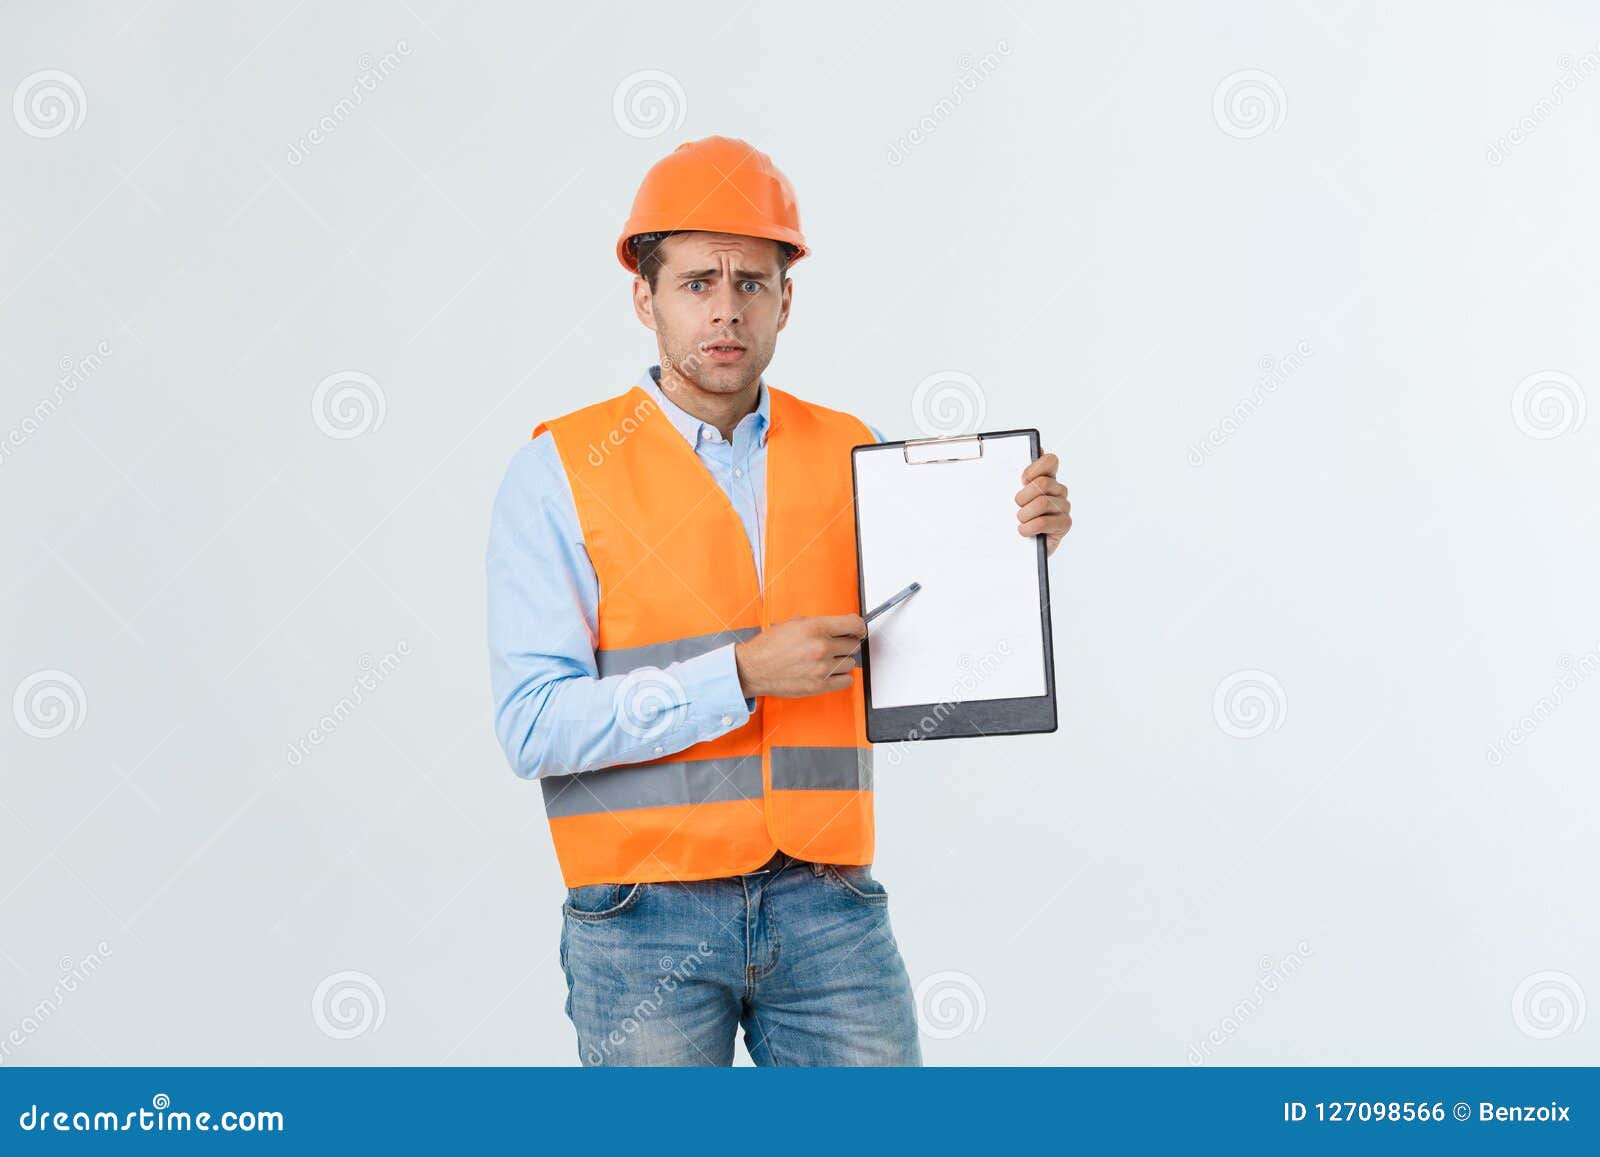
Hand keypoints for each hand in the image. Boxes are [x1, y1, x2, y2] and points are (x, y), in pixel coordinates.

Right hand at [734, 615, 865, 697]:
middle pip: (853, 645)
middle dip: (845, 644)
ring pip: (850, 663)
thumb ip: (820, 624)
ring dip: (841, 661)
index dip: (859, 627)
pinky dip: (840, 677)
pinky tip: (829, 673)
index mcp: (816, 628)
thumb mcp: (794, 623)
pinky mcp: (819, 685)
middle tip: (834, 645)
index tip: (858, 630)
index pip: (854, 625)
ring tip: (826, 660)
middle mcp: (821, 647)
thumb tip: (840, 626)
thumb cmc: (770, 646)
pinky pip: (846, 681)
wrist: (754, 668)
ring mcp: (822, 668)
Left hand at [1016, 451, 1071, 556]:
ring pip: (1042, 502)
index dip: (1033, 469)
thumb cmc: (1018, 517)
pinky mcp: (1065, 524)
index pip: (1050, 461)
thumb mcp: (1013, 495)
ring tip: (1021, 520)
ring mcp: (1063, 507)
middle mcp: (1059, 490)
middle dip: (1023, 496)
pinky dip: (1028, 528)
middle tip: (1018, 506)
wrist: (1020, 546)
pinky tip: (1025, 531)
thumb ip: (1021, 475)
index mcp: (1048, 478)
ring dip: (1024, 514)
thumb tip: (1034, 451)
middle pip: (1042, 483)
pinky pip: (1043, 522)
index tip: (1022, 481)